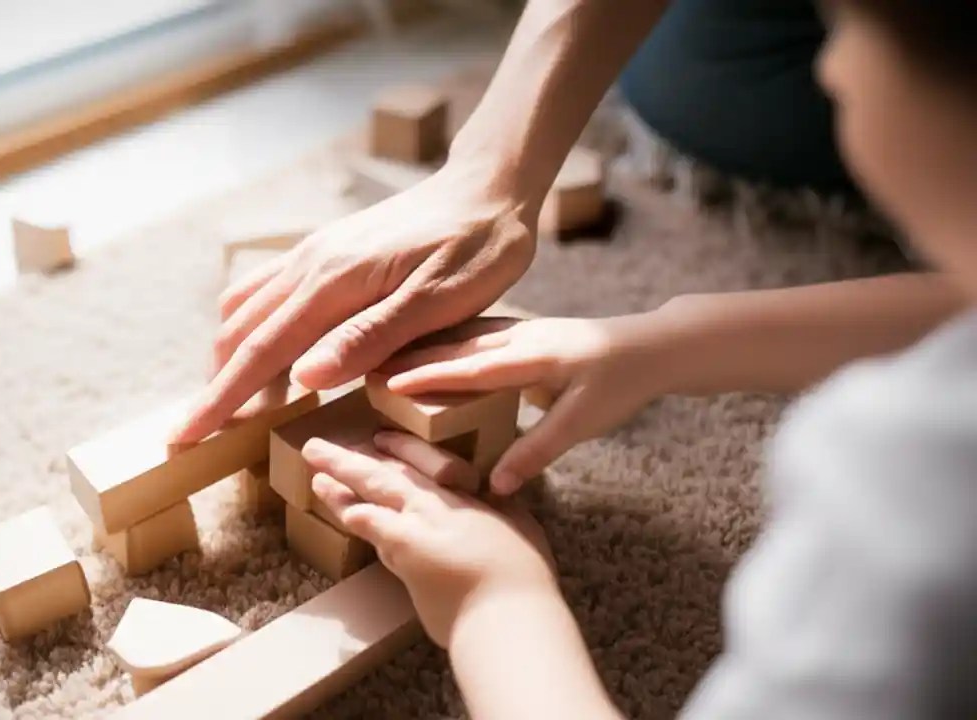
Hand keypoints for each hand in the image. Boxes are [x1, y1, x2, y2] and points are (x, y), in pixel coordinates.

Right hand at [170, 168, 535, 442]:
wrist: (487, 187)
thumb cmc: (476, 248)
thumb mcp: (437, 301)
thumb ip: (370, 339)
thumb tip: (305, 379)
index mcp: (333, 282)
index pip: (262, 351)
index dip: (222, 398)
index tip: (184, 435)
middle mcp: (310, 264)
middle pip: (239, 332)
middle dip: (214, 385)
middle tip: (193, 432)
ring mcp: (314, 253)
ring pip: (246, 309)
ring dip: (230, 356)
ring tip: (228, 401)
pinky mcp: (325, 250)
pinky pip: (266, 289)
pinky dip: (252, 327)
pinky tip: (266, 350)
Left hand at [303, 431, 557, 647]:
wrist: (508, 613)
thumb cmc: (523, 577)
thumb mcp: (521, 527)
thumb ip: (503, 508)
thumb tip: (496, 497)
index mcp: (467, 494)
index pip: (426, 462)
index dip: (399, 448)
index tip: (379, 437)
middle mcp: (438, 502)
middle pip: (387, 473)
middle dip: (350, 459)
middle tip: (318, 448)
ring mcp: (418, 524)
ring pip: (370, 495)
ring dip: (340, 485)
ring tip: (315, 474)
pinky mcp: (404, 549)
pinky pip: (371, 526)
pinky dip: (353, 515)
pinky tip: (338, 509)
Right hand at [379, 312, 669, 493]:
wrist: (655, 347)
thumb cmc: (621, 384)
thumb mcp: (582, 423)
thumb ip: (537, 452)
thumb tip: (493, 484)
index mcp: (531, 357)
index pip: (467, 367)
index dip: (425, 377)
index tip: (386, 384)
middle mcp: (521, 336)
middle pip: (456, 345)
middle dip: (412, 357)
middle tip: (369, 368)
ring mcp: (524, 328)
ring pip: (464, 335)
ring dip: (427, 346)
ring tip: (389, 357)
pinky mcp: (529, 331)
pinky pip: (479, 331)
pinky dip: (451, 339)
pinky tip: (435, 345)